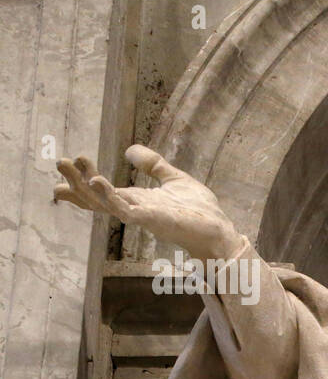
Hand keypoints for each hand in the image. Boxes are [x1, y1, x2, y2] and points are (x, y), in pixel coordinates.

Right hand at [54, 144, 243, 260]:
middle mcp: (133, 208)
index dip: (82, 179)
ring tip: (69, 167)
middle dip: (75, 181)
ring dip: (84, 187)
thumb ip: (153, 165)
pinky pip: (124, 209)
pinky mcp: (151, 220)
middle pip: (95, 197)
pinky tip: (97, 181)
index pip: (101, 190)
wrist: (218, 228)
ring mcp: (140, 215)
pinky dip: (109, 196)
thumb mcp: (173, 179)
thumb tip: (130, 150)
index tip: (66, 164)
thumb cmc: (198, 210)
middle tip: (59, 162)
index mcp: (136, 199)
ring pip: (103, 202)